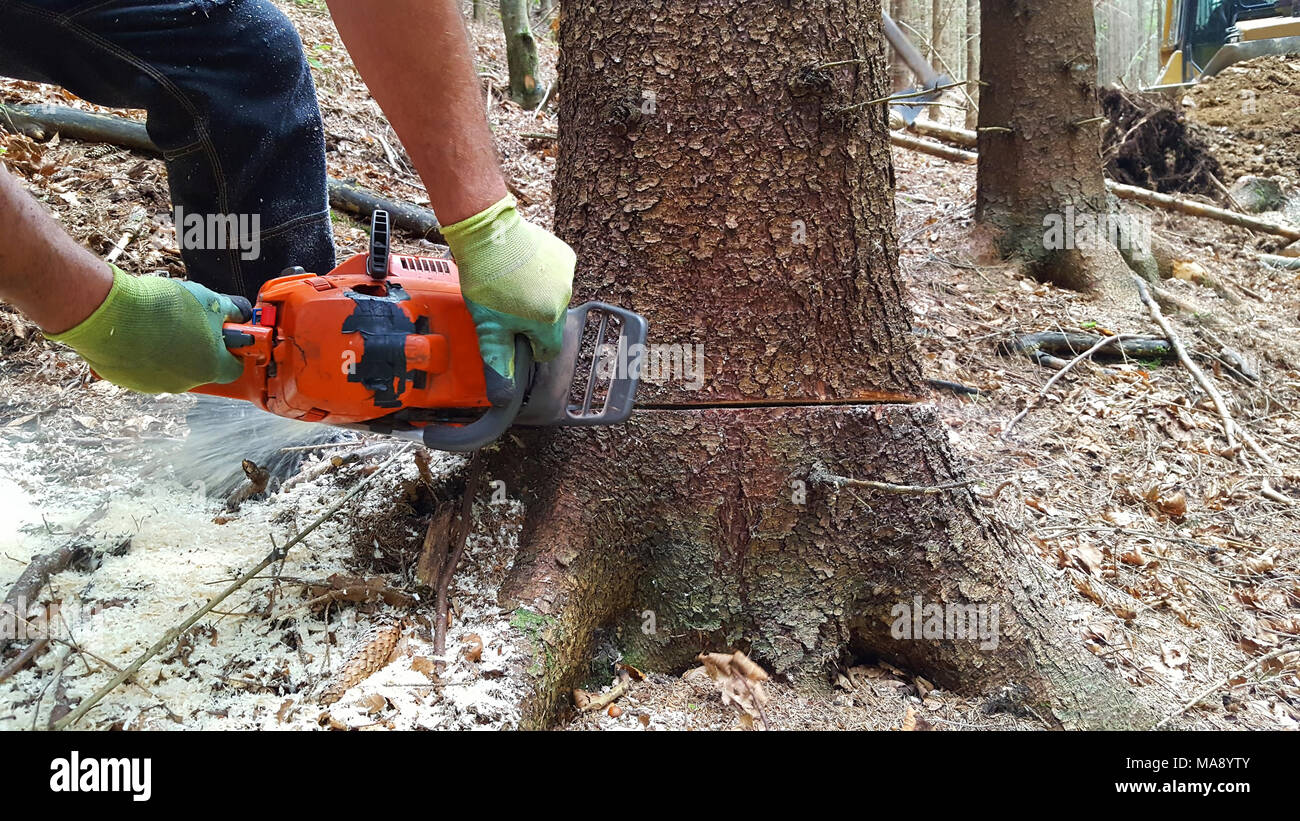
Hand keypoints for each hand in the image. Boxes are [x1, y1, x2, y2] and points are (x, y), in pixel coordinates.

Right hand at [46, 265, 245, 393]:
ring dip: (171, 349)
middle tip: (189, 321)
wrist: (109, 313)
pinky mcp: (131, 382)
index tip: (225, 335)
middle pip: (202, 366)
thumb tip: (239, 316)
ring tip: (159, 323)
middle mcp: (186, 382)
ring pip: (173, 367)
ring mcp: (157, 385)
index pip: (233, 368)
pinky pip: (145, 368)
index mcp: (210, 367)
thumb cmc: (162, 307)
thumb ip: (229, 311)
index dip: (232, 350)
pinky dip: (146, 353)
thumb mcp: (208, 301)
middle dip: (199, 345)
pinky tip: (139, 332)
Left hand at [441, 195, 573, 404]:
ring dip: (536, 297)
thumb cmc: (485, 279)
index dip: (528, 346)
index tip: (511, 333)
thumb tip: (503, 397)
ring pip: (553, 299)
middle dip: (530, 320)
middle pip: (549, 324)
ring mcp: (567, 275)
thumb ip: (498, 361)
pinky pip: (556, 275)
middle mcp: (564, 299)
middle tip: (504, 305)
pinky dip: (542, 275)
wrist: (487, 232)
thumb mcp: (487, 326)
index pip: (547, 350)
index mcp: (548, 321)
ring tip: (510, 284)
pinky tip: (521, 267)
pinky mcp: (564, 255)